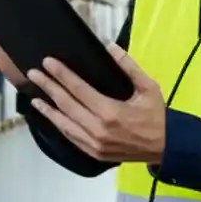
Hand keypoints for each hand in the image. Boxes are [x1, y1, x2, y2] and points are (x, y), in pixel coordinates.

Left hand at [28, 44, 165, 163]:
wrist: (166, 147)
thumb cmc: (157, 115)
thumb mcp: (149, 87)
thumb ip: (129, 66)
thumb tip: (111, 47)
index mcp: (110, 112)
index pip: (79, 89)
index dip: (62, 75)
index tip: (48, 63)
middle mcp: (98, 130)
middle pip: (66, 105)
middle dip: (49, 87)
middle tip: (34, 73)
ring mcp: (94, 144)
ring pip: (64, 124)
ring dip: (48, 109)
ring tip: (35, 96)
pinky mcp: (94, 154)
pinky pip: (71, 137)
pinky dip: (59, 125)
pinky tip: (52, 116)